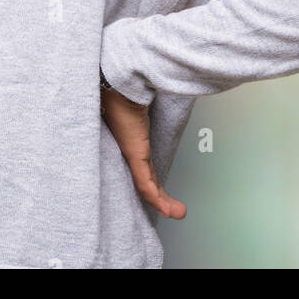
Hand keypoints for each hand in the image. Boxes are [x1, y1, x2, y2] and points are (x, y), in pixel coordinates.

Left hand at [101, 86, 186, 218]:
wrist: (120, 85)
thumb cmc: (125, 92)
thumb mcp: (141, 105)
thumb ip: (148, 107)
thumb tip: (158, 96)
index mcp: (132, 142)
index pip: (144, 170)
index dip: (154, 185)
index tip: (162, 196)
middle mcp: (131, 151)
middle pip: (146, 181)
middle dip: (161, 198)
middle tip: (177, 211)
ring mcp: (132, 154)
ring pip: (146, 186)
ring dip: (162, 202)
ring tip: (177, 213)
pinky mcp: (134, 154)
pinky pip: (145, 182)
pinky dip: (155, 196)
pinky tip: (164, 207)